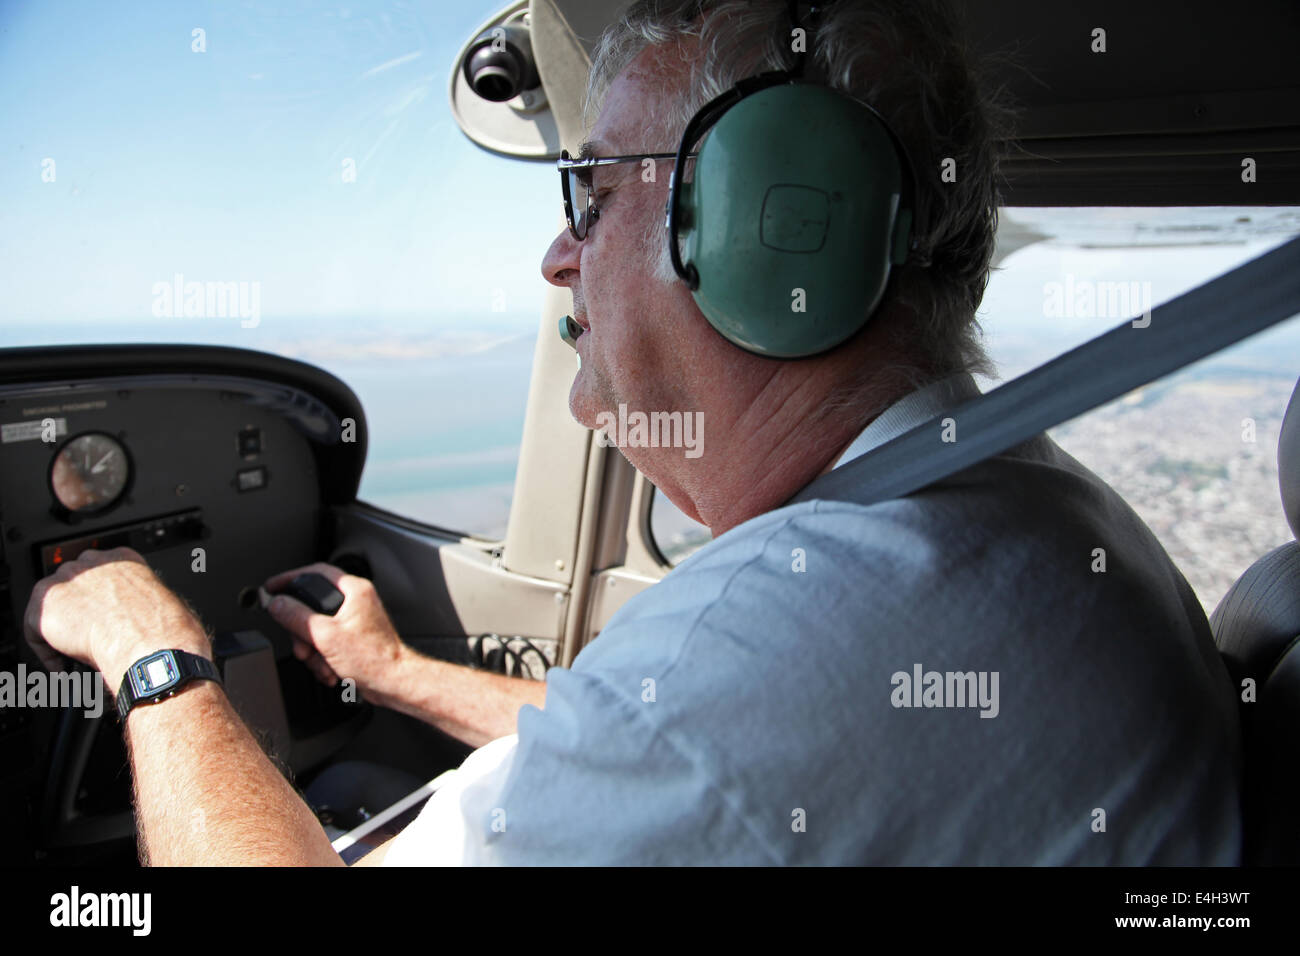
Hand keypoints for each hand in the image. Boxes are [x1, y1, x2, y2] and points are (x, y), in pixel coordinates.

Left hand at [24, 547, 210, 689]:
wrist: (154, 646)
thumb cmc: (168, 632)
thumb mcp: (166, 607)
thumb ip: (146, 605)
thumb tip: (143, 621)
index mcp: (126, 559)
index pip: (99, 573)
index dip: (97, 602)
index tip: (100, 621)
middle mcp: (95, 562)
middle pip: (72, 585)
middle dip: (76, 614)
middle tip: (85, 640)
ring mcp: (69, 579)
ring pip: (51, 605)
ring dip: (60, 631)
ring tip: (74, 655)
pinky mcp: (47, 602)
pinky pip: (34, 629)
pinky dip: (46, 651)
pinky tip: (64, 665)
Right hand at [262, 562, 405, 698]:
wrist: (392, 683)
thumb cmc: (373, 659)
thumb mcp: (325, 635)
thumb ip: (296, 616)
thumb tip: (277, 603)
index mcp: (353, 590)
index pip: (315, 572)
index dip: (289, 579)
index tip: (272, 588)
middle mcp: (356, 601)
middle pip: (312, 606)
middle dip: (303, 632)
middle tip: (303, 646)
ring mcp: (354, 620)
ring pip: (317, 629)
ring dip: (313, 650)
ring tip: (322, 662)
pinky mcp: (353, 639)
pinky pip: (326, 643)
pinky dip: (323, 658)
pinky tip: (330, 669)